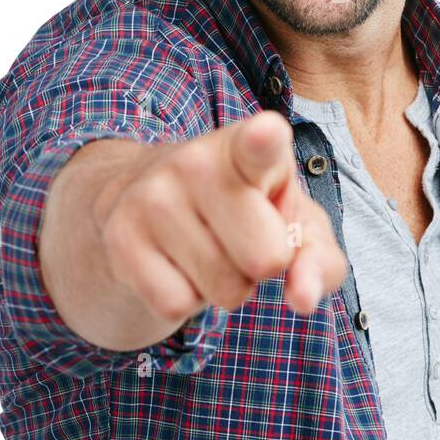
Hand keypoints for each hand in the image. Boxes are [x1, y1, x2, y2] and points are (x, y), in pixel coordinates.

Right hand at [95, 111, 347, 323]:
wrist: (145, 200)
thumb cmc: (244, 212)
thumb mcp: (292, 226)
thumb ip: (319, 261)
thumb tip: (302, 299)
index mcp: (249, 145)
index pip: (260, 143)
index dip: (264, 141)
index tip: (266, 133)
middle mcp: (197, 160)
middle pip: (266, 259)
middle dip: (263, 268)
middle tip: (241, 239)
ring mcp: (153, 197)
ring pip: (224, 289)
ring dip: (224, 286)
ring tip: (207, 248)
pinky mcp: (119, 236)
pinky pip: (176, 305)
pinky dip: (184, 300)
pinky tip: (174, 264)